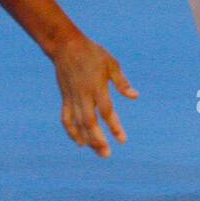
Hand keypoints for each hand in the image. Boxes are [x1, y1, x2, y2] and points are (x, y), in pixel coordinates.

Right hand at [51, 34, 138, 156]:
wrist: (66, 46)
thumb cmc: (93, 53)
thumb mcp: (111, 64)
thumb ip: (122, 82)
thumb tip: (135, 97)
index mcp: (97, 86)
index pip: (106, 111)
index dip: (114, 126)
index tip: (122, 139)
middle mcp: (83, 94)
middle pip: (90, 122)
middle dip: (98, 140)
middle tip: (107, 154)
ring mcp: (72, 97)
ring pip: (78, 123)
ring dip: (87, 139)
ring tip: (98, 152)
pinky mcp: (65, 98)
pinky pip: (66, 118)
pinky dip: (72, 131)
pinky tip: (80, 142)